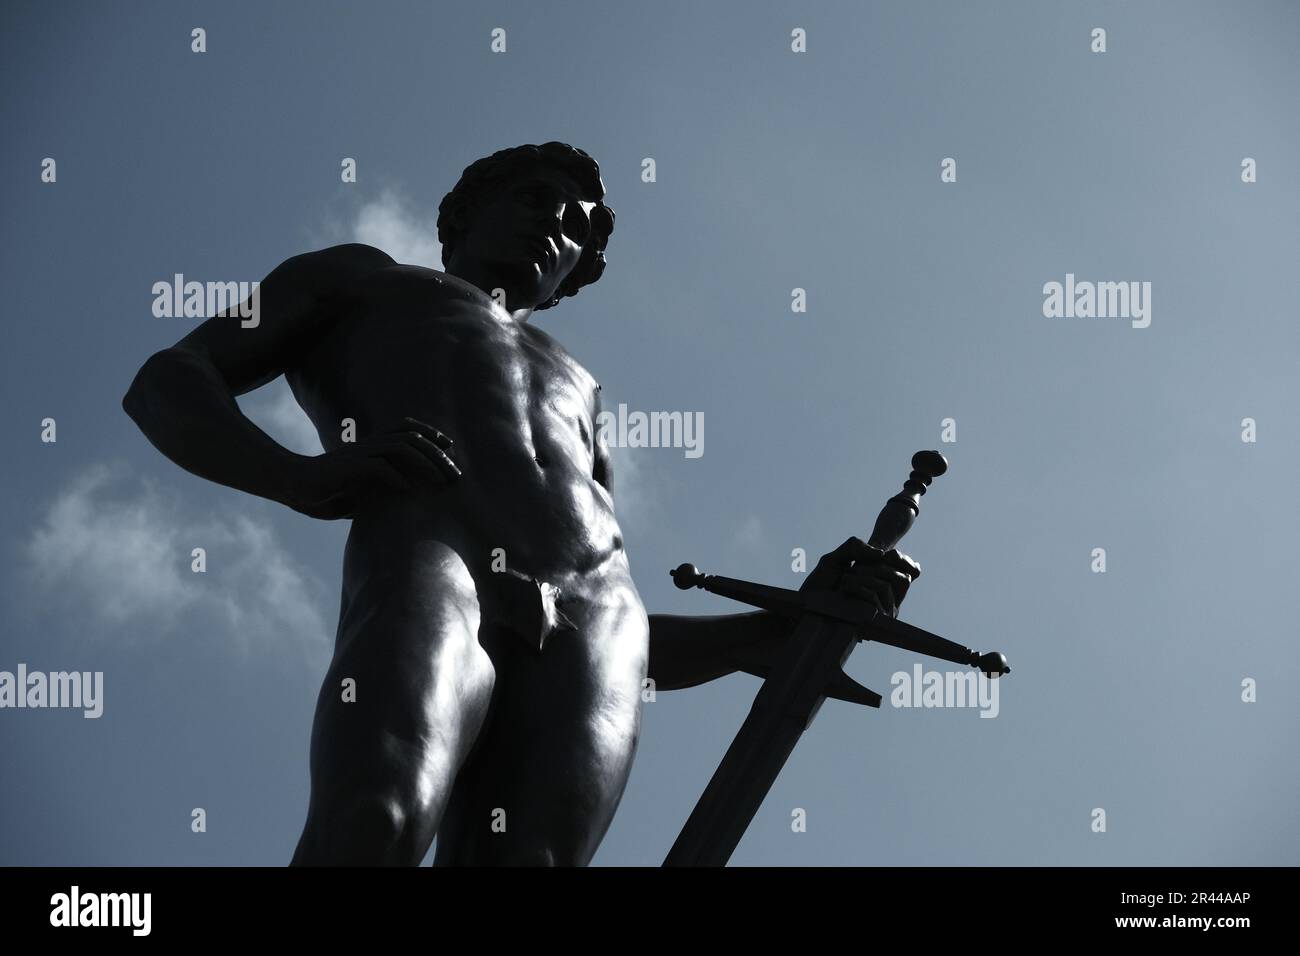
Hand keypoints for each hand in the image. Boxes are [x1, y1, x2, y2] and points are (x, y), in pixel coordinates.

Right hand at [288, 417, 458, 519]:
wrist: (293, 486)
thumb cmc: (324, 490)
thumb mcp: (359, 490)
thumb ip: (379, 490)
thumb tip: (400, 502)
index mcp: (371, 445)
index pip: (405, 427)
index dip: (429, 432)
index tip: (449, 446)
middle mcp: (367, 444)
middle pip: (411, 438)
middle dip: (438, 454)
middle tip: (456, 474)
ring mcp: (358, 455)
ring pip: (401, 448)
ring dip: (426, 464)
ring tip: (441, 482)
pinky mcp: (347, 469)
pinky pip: (378, 468)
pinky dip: (397, 478)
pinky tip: (410, 492)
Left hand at [800, 536, 919, 617]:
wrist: (805, 607)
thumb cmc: (820, 585)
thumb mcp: (836, 558)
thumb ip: (856, 547)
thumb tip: (881, 554)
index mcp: (884, 584)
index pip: (912, 573)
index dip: (906, 561)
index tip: (888, 553)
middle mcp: (888, 601)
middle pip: (902, 578)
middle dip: (876, 567)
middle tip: (854, 569)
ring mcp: (882, 614)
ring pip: (886, 587)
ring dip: (863, 577)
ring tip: (844, 580)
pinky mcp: (872, 622)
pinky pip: (875, 597)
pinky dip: (858, 587)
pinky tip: (844, 588)